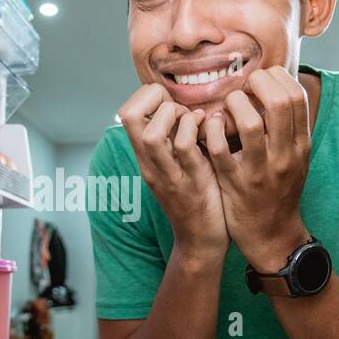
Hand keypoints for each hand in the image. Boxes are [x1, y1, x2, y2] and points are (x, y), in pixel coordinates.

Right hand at [117, 83, 227, 260]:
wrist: (202, 241)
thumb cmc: (196, 197)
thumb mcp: (177, 163)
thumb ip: (175, 137)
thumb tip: (181, 105)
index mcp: (145, 157)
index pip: (126, 112)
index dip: (147, 96)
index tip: (172, 103)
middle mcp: (150, 164)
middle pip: (130, 117)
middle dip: (156, 98)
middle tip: (181, 110)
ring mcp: (169, 175)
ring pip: (153, 134)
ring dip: (176, 116)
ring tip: (195, 121)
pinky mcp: (192, 183)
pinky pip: (186, 147)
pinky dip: (198, 129)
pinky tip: (212, 130)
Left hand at [201, 67, 310, 271]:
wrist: (273, 235)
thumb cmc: (279, 190)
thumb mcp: (294, 158)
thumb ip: (287, 127)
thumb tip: (275, 87)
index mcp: (300, 145)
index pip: (296, 95)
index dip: (275, 78)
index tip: (259, 82)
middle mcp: (285, 155)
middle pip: (280, 101)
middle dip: (257, 84)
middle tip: (243, 89)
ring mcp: (260, 170)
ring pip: (249, 122)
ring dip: (233, 105)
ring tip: (226, 109)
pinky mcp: (235, 184)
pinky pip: (219, 148)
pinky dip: (212, 130)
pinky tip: (210, 128)